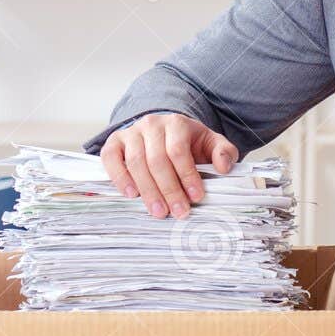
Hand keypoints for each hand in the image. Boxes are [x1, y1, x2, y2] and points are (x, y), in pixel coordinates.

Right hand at [100, 112, 237, 218]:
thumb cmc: (189, 143)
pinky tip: (131, 195)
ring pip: (136, 162)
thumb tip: (223, 167)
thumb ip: (224, 152)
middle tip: (178, 212)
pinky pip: (110, 158)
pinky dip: (119, 177)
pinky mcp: (114, 142)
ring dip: (147, 190)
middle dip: (169, 189)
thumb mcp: (211, 144)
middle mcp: (151, 124)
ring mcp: (131, 132)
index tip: (196, 197)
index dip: (187, 175)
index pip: (178, 150)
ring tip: (159, 211)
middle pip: (157, 159)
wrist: (164, 133)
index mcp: (176, 123)